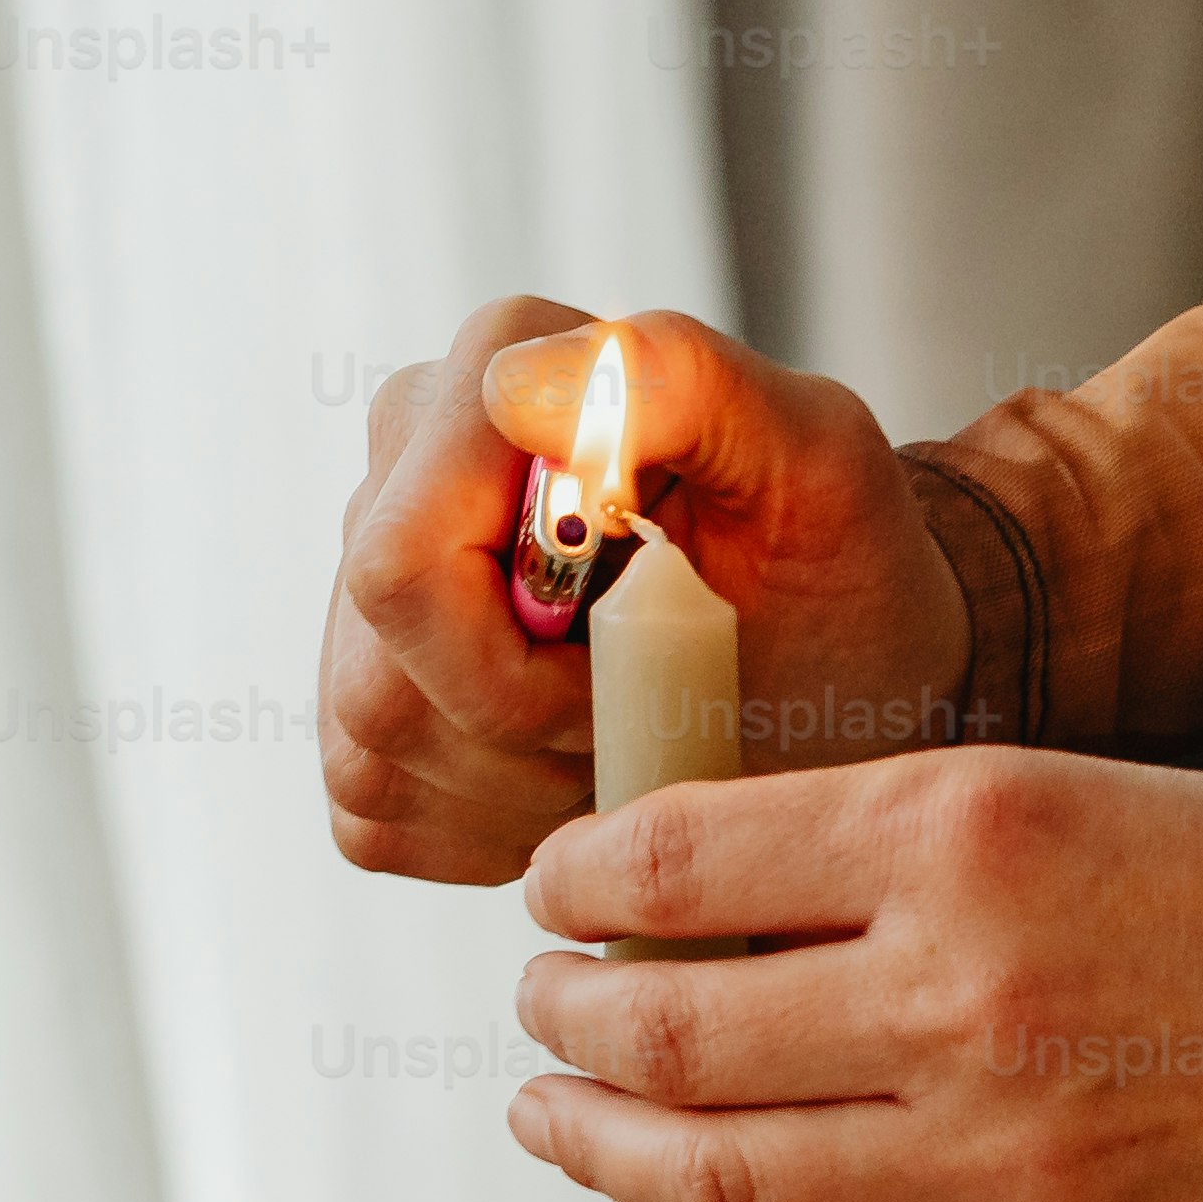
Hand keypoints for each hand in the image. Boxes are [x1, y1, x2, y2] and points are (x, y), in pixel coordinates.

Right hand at [316, 299, 975, 883]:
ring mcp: (358, 584)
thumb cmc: (841, 568)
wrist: (845, 661)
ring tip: (629, 734)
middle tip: (651, 709)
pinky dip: (496, 827)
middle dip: (527, 741)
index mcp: (489, 374)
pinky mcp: (357, 705)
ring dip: (520, 791)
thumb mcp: (814, 463)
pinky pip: (375, 807)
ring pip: (372, 749)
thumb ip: (681, 380)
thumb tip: (512, 385)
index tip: (642, 663)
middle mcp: (399, 462)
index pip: (398, 572)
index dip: (517, 672)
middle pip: (379, 681)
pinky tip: (581, 776)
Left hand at [513, 751, 1202, 1201]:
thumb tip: (703, 901)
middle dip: (568, 1019)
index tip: (556, 890)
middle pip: (670, 1031)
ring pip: (715, 1182)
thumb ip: (893, 849)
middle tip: (541, 1010)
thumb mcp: (1078, 787)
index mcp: (967, 832)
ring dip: (600, 1155)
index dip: (579, 882)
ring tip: (559, 1123)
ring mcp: (1006, 1162)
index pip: (681, 860)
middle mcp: (966, 998)